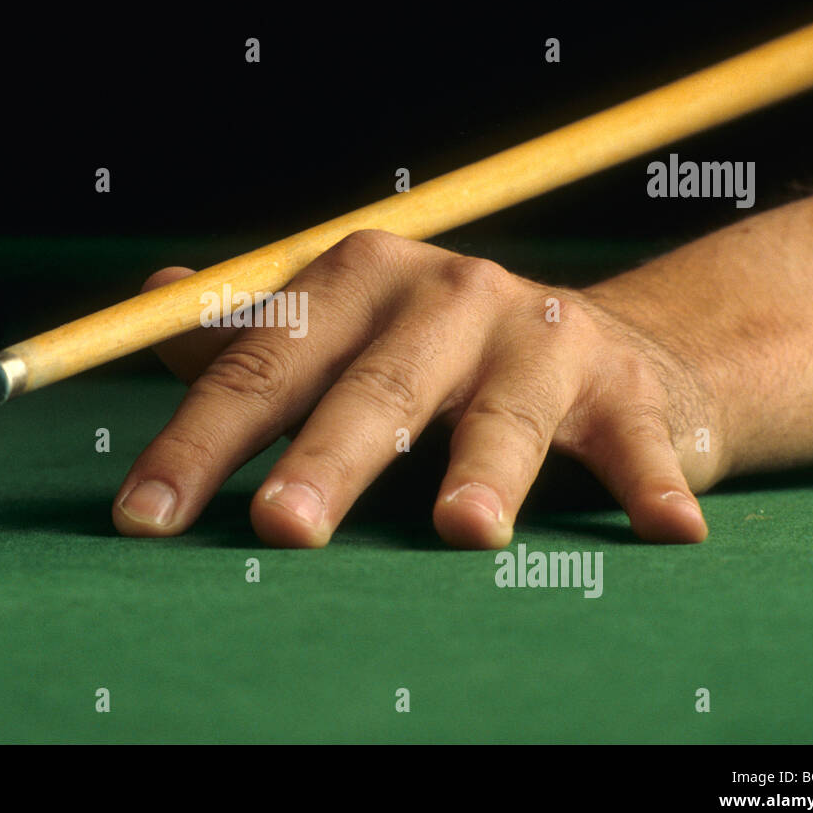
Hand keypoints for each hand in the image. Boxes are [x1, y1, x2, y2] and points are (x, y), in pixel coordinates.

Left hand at [113, 230, 714, 547]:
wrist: (591, 350)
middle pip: (372, 389)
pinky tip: (669, 532)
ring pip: (500, 414)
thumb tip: (144, 301)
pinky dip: (651, 484)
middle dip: (325, 461)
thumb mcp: (339, 333)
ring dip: (485, 469)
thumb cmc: (431, 359)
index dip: (198, 443)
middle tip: (281, 528)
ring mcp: (538, 337)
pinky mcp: (622, 387)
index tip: (143, 519)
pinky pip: (635, 441)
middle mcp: (445, 295)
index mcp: (356, 281)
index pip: (263, 366)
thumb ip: (246, 335)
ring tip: (464, 529)